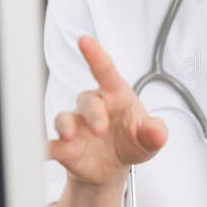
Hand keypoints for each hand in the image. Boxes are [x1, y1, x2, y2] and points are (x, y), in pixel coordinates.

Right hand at [47, 36, 167, 187]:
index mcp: (115, 95)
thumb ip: (154, 132)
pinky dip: (49, 148)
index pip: (105, 71)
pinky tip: (47, 151)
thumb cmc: (132, 140)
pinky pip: (52, 145)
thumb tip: (159, 132)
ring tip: (69, 137)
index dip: (95, 55)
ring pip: (64, 118)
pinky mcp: (64, 147)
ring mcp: (76, 126)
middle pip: (88, 101)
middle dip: (93, 114)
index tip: (84, 40)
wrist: (115, 166)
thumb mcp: (149, 138)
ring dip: (66, 126)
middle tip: (101, 130)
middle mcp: (92, 106)